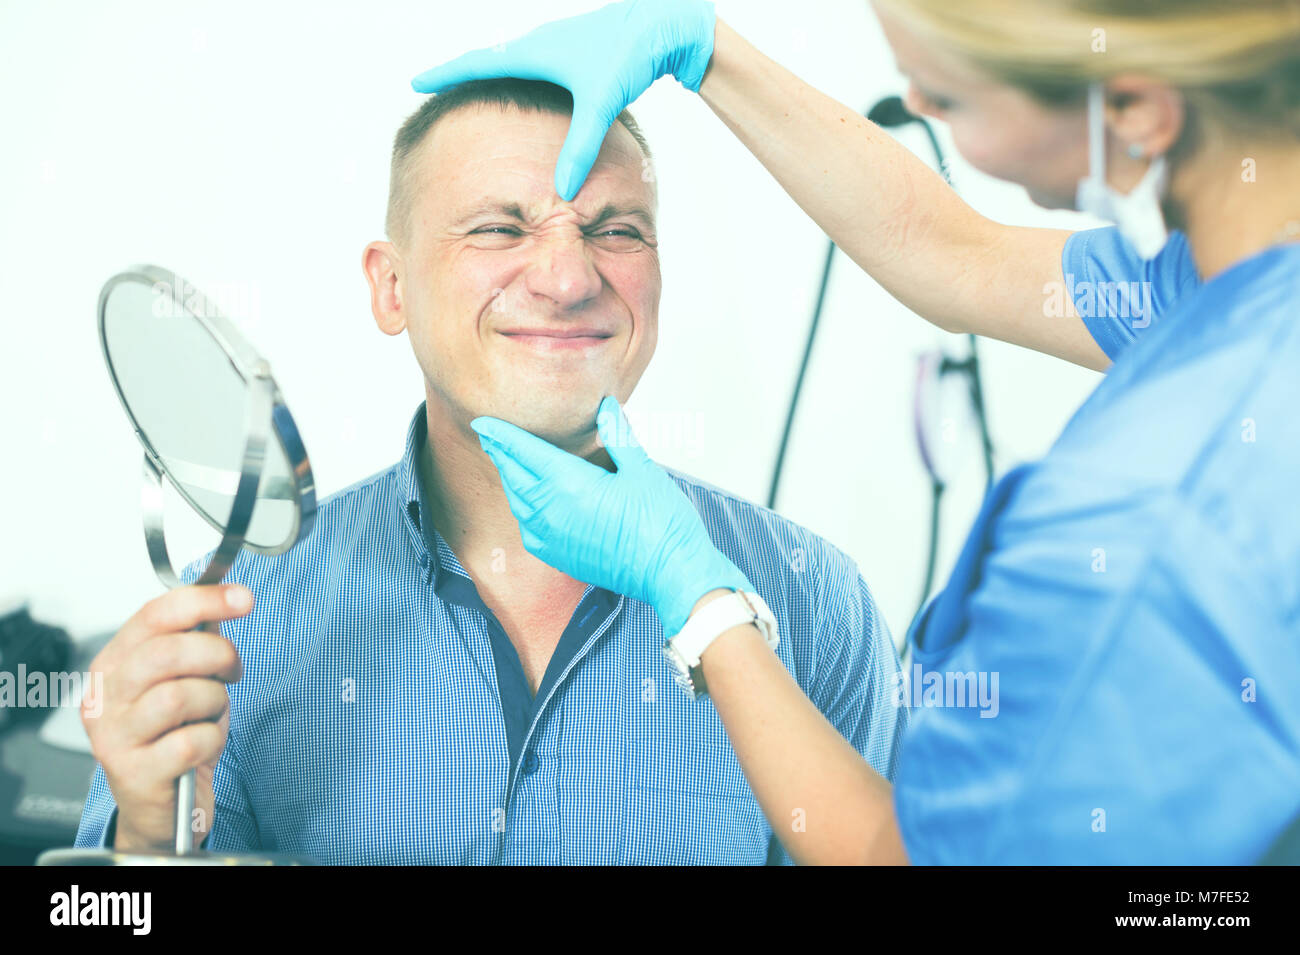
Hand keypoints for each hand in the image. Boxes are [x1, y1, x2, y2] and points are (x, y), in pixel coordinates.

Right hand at [81, 584, 249, 850]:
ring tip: (211, 713)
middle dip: (217, 654)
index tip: (242, 598)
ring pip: (180, 696)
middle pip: (167, 653)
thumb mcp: (183, 681)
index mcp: (112, 666)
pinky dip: (213, 740)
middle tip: (232, 669)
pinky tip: (204, 747)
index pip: (154, 615)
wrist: (161, 809)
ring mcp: (115, 738)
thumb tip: (227, 599)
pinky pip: (191, 742)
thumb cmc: (172, 738)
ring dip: (214, 701)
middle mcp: (104, 699)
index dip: (202, 600)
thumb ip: (196, 641)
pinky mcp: (134, 775)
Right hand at [411, 0, 716, 200]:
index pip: (478, 63)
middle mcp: (544, 45)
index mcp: (537, 52)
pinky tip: (534, 98)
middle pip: (491, 60)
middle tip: (438, 88)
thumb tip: (563, 190)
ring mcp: (563, 47)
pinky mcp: (583, 54)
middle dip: (463, 75)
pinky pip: (541, 68)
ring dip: (494, 76)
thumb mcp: (601, 104)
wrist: (667, 24)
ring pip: (516, 62)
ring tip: (477, 95)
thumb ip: (581, 147)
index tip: (417, 82)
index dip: (446, 75)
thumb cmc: (631, 53)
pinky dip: (525, 81)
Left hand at [471, 396, 750, 635]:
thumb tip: (605, 407)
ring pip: (519, 503)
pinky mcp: (560, 557)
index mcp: (570, 483)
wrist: (671, 573)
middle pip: (515, 475)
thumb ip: (618, 436)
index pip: (523, 451)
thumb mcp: (642, 470)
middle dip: (501, 454)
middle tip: (491, 436)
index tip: (482, 422)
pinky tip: (529, 503)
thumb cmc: (662, 522)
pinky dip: (523, 510)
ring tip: (509, 464)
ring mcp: (553, 538)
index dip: (501, 435)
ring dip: (511, 481)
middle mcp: (552, 511)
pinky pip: (529, 529)